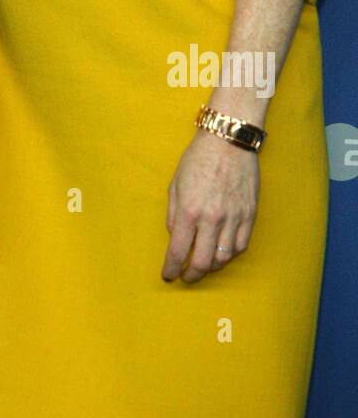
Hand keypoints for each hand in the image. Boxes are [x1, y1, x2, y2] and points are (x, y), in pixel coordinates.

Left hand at [162, 130, 258, 282]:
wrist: (229, 140)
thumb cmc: (198, 158)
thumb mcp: (176, 184)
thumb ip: (174, 214)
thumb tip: (176, 237)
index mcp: (190, 210)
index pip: (178, 251)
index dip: (171, 268)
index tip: (168, 275)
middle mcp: (212, 218)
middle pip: (202, 262)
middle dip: (191, 275)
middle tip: (186, 277)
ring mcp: (234, 218)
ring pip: (223, 258)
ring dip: (211, 267)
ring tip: (203, 265)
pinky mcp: (250, 214)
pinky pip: (241, 245)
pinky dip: (230, 254)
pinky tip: (221, 252)